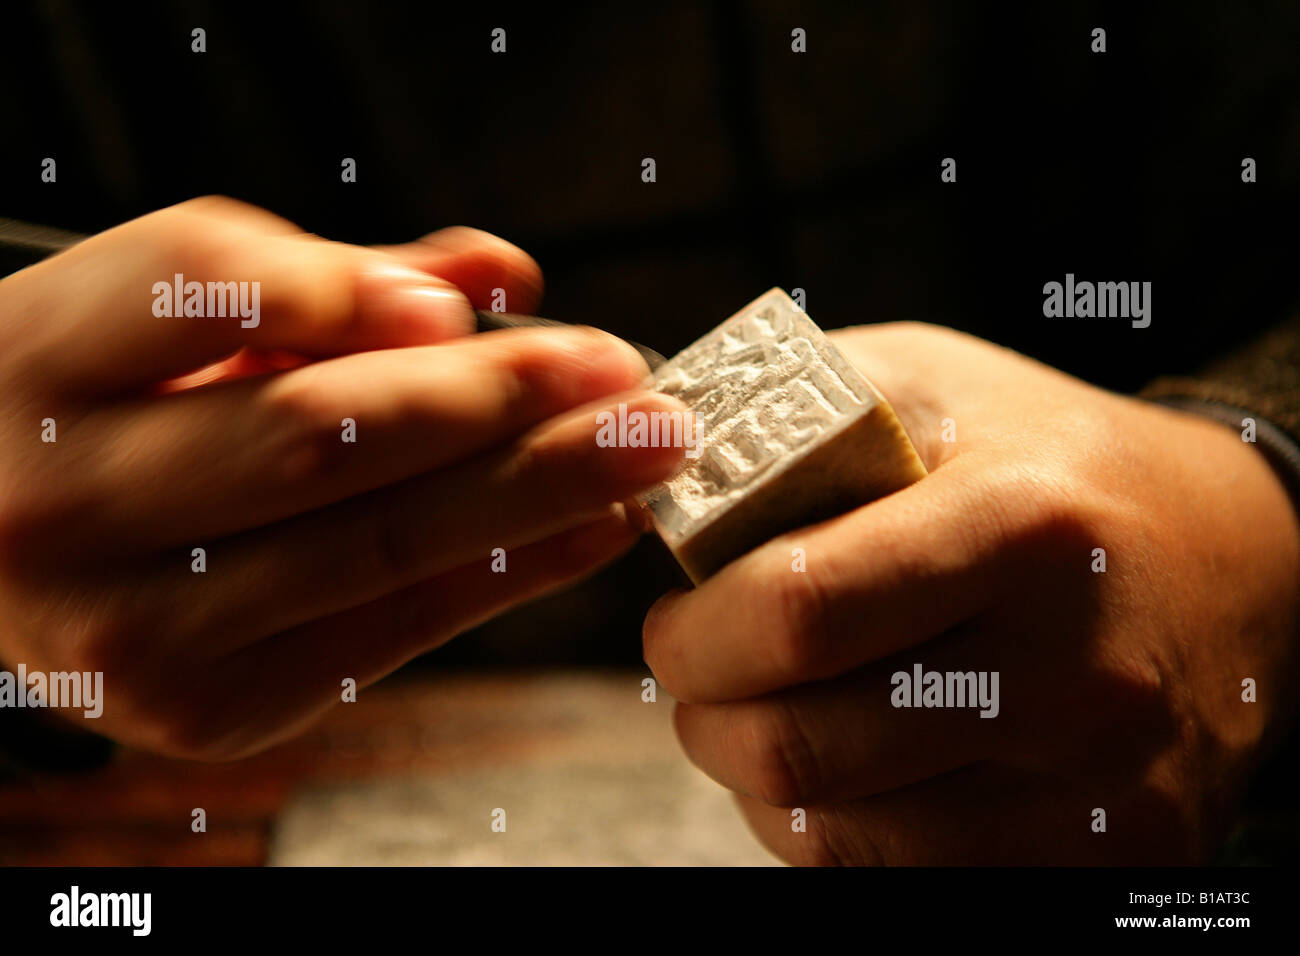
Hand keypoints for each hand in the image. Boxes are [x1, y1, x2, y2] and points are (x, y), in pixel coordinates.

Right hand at [0, 198, 684, 758]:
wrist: (7, 553)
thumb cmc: (108, 410)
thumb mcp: (167, 314)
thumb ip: (326, 280)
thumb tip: (494, 279)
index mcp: (42, 363)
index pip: (186, 296)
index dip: (332, 292)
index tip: (461, 300)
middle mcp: (67, 507)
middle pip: (311, 438)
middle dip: (491, 402)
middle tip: (621, 374)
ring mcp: (138, 632)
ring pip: (371, 547)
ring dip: (534, 493)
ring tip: (646, 448)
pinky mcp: (213, 712)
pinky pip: (389, 632)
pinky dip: (506, 575)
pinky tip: (592, 526)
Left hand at [643, 321, 1299, 863]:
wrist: (1230, 556)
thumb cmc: (1050, 461)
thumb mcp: (934, 380)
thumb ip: (794, 408)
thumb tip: (656, 456)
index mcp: (1020, 523)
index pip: (799, 610)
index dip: (696, 632)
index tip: (676, 620)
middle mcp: (1073, 666)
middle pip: (801, 749)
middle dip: (706, 718)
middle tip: (704, 677)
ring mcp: (1097, 782)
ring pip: (838, 840)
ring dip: (759, 785)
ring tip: (770, 716)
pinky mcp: (1107, 853)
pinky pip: (905, 883)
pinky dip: (836, 835)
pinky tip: (844, 769)